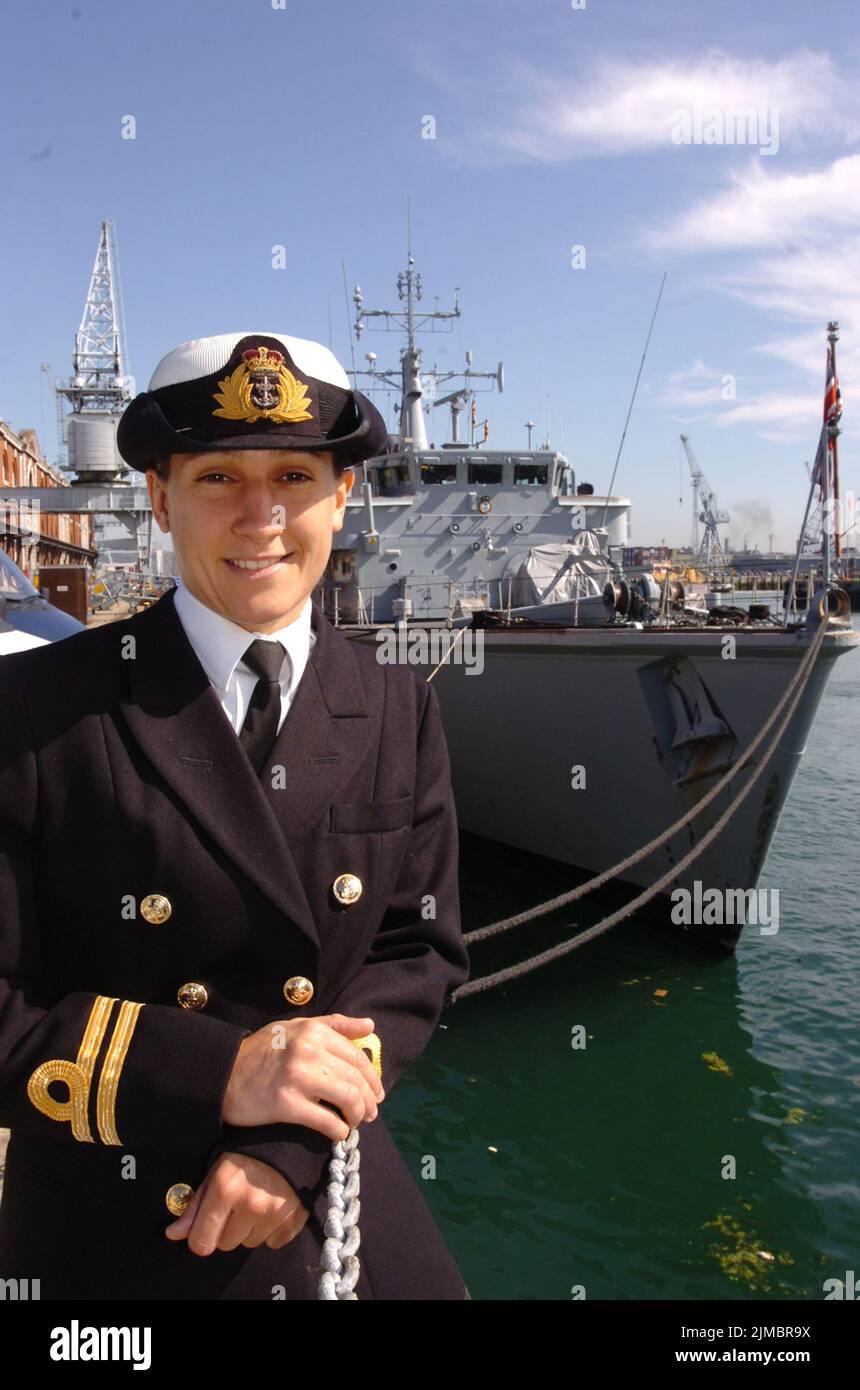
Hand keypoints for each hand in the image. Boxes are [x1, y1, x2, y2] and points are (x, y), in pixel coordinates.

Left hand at [164, 1153, 309, 1254]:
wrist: (290, 1138)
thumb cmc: (246, 1154)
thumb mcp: (216, 1171)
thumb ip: (194, 1205)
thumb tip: (173, 1234)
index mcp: (226, 1189)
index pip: (202, 1243)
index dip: (201, 1236)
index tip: (206, 1226)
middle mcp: (251, 1203)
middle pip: (226, 1244)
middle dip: (228, 1228)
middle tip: (238, 1202)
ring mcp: (275, 1212)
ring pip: (250, 1243)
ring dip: (251, 1228)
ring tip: (258, 1200)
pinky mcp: (295, 1218)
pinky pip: (274, 1242)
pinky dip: (272, 1229)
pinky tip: (274, 1205)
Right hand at [222, 1012, 384, 1141]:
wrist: (223, 1074)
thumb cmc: (262, 1051)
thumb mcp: (296, 1027)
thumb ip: (335, 1025)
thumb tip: (370, 1026)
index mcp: (313, 1031)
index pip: (357, 1056)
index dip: (372, 1079)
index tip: (376, 1093)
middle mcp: (308, 1050)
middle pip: (355, 1079)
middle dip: (369, 1100)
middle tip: (371, 1113)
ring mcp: (297, 1077)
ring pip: (347, 1098)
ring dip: (358, 1115)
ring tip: (355, 1123)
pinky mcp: (286, 1104)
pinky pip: (326, 1121)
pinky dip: (339, 1130)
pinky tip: (338, 1133)